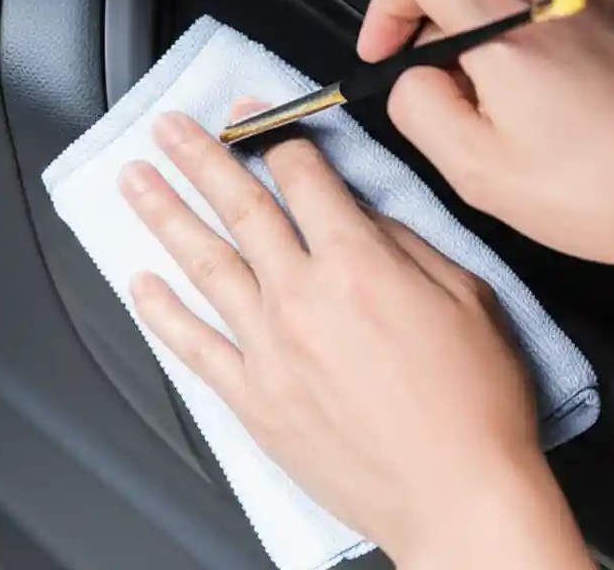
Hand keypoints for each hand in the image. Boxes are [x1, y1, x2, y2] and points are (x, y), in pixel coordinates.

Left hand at [118, 107, 591, 568]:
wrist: (457, 497)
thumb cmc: (476, 405)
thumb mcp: (469, 298)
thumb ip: (408, 246)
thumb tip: (362, 216)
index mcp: (359, 265)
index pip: (303, 180)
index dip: (275, 137)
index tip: (253, 115)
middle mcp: (302, 300)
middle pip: (240, 210)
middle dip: (201, 158)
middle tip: (168, 127)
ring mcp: (269, 352)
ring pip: (204, 266)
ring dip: (166, 216)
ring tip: (136, 181)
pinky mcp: (254, 402)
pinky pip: (193, 346)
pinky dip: (162, 312)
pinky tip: (141, 283)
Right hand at [359, 0, 613, 273]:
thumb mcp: (485, 173)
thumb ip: (423, 111)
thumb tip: (410, 76)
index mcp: (512, 30)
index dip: (389, 8)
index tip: (389, 52)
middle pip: (471, 2)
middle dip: (455, 62)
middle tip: (478, 132)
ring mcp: (605, 4)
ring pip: (519, 23)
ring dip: (508, 72)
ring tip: (543, 141)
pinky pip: (567, 32)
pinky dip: (553, 72)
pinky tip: (581, 129)